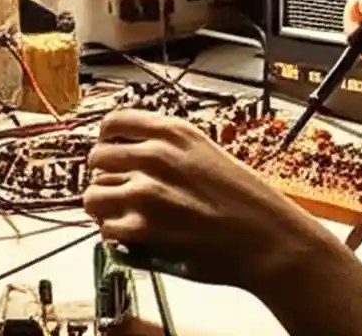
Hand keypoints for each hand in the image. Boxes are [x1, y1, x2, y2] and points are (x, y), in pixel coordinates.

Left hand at [82, 109, 330, 289]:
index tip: (110, 152)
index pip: (114, 122)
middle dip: (105, 176)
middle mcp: (155, 156)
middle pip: (96, 158)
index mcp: (174, 133)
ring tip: (126, 216)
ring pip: (93, 196)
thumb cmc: (249, 202)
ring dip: (106, 208)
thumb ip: (170, 150)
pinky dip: (117, 236)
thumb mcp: (209, 154)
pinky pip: (106, 229)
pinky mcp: (142, 228)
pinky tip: (137, 236)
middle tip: (121, 191)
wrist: (268, 238)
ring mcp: (145, 192)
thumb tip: (133, 158)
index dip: (107, 140)